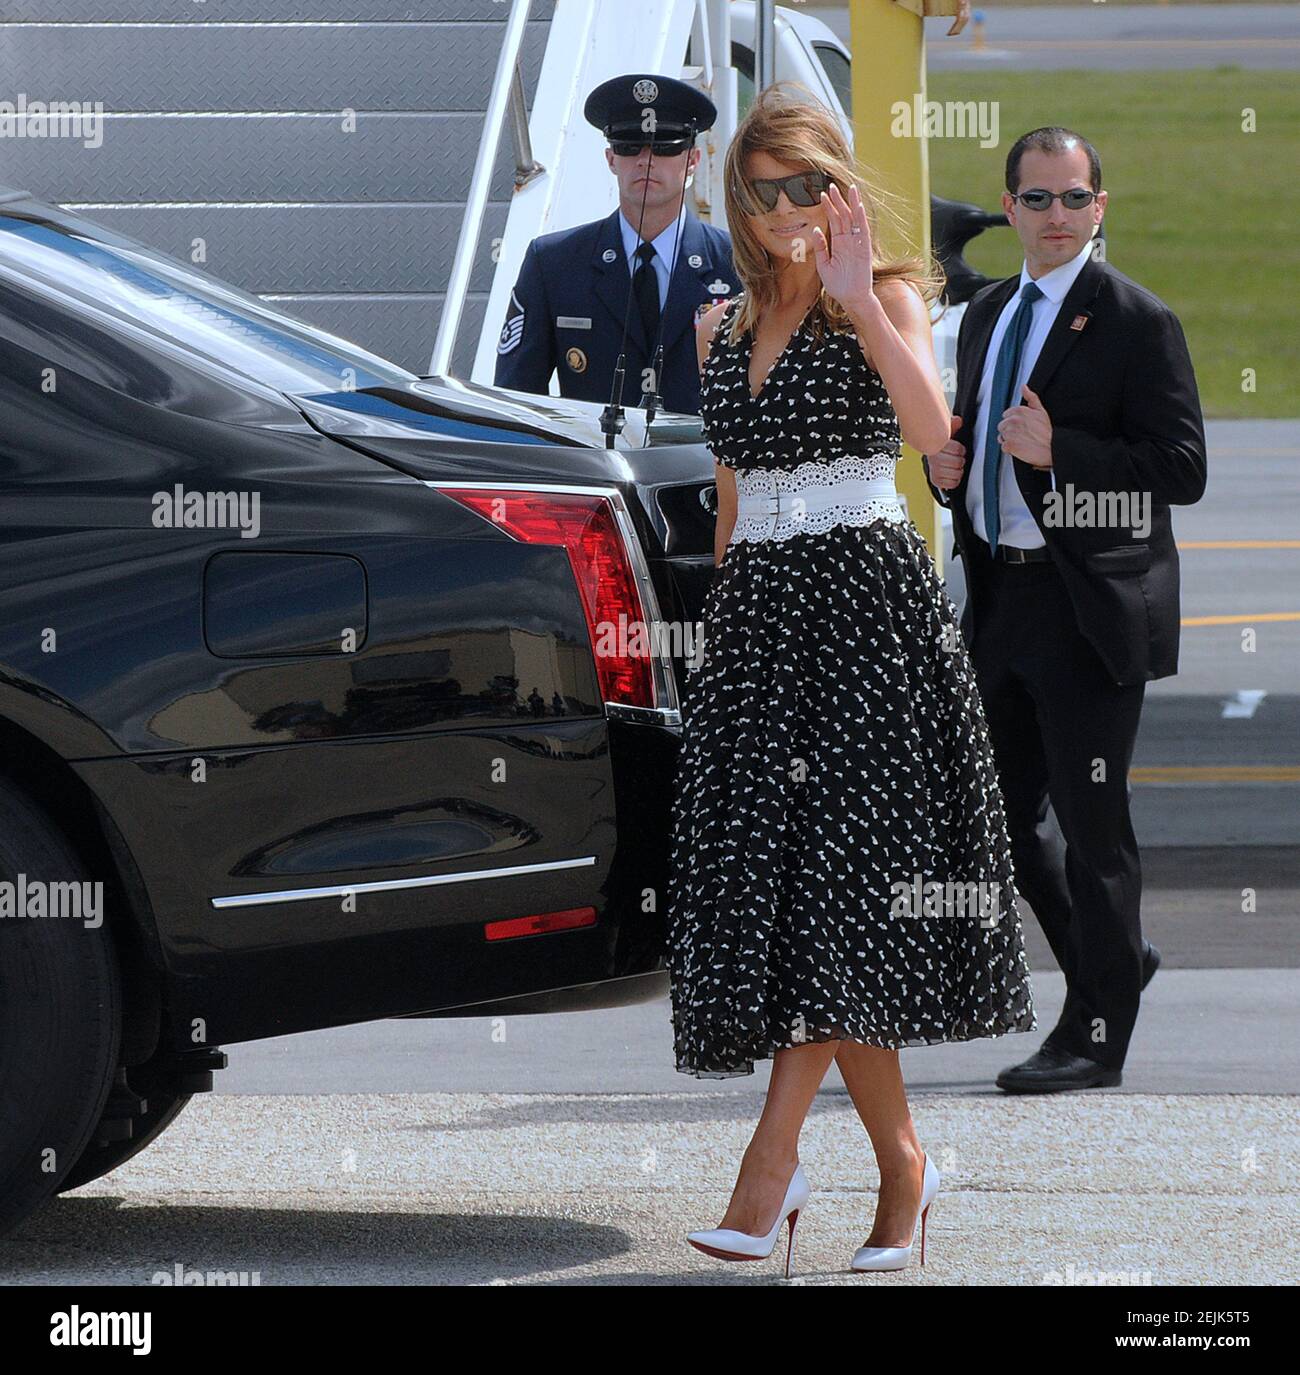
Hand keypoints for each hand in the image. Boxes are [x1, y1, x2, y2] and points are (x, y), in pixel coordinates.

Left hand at [812, 182, 873, 314]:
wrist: (851, 298)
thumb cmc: (838, 285)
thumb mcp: (824, 265)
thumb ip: (821, 247)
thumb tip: (816, 229)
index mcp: (838, 243)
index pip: (834, 220)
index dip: (829, 207)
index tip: (822, 194)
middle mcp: (848, 240)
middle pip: (844, 215)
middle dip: (838, 200)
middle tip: (831, 186)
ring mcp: (857, 243)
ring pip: (855, 219)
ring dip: (852, 204)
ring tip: (850, 188)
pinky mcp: (864, 249)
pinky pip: (863, 231)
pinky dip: (861, 219)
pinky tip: (858, 206)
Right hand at [927, 414, 965, 489]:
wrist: (932, 450)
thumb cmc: (942, 441)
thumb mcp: (948, 429)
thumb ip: (954, 424)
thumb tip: (958, 421)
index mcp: (936, 445)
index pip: (957, 449)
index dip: (960, 449)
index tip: (958, 448)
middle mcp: (933, 459)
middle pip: (957, 462)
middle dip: (960, 460)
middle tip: (957, 457)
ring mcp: (934, 470)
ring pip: (955, 474)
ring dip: (958, 470)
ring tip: (955, 466)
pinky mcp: (935, 480)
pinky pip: (951, 484)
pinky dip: (955, 480)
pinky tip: (952, 474)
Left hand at [998, 384, 1052, 468]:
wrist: (1051, 447)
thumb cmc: (1046, 431)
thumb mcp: (1041, 410)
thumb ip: (1031, 397)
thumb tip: (1024, 387)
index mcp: (1019, 411)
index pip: (1006, 415)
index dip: (1013, 422)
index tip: (1021, 426)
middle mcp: (1013, 421)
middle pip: (1002, 426)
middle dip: (1009, 430)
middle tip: (1022, 434)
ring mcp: (1010, 433)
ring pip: (1002, 436)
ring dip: (1009, 439)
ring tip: (1021, 441)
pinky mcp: (1009, 445)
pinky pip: (1003, 447)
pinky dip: (1009, 449)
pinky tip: (1019, 447)